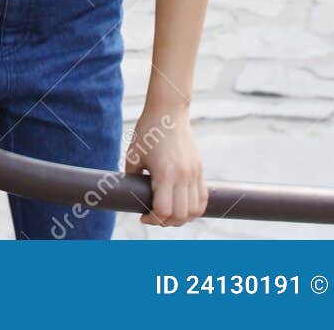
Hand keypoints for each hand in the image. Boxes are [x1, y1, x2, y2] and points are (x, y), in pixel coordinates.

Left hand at [125, 107, 207, 225]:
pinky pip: (203, 198)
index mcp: (165, 174)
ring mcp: (194, 174)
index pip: (164, 211)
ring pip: (195, 211)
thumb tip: (131, 196)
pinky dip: (195, 209)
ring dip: (182, 218)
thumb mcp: (133, 155)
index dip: (153, 219)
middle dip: (166, 222)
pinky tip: (181, 206)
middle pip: (181, 215)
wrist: (168, 112)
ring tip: (168, 213)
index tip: (143, 217)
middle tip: (153, 216)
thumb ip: (132, 177)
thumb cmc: (148, 131)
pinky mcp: (200, 170)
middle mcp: (183, 176)